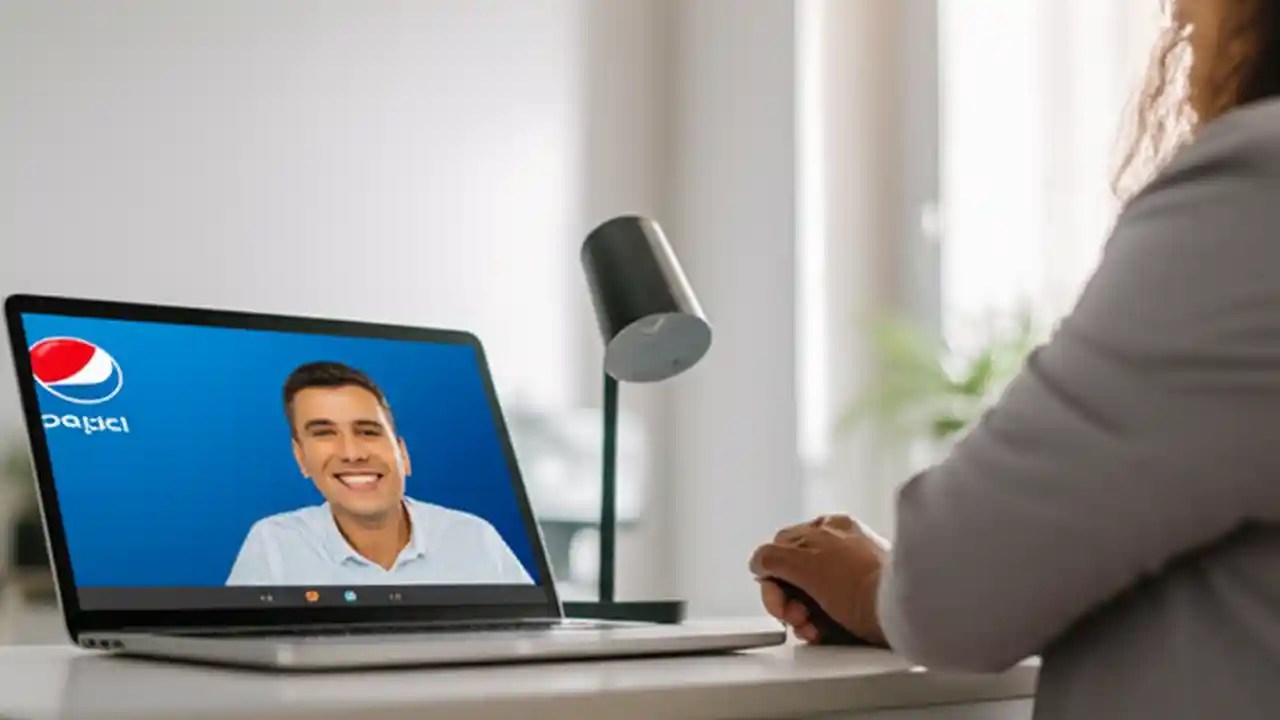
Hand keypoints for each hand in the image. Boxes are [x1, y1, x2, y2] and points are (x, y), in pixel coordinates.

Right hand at [749, 514, 889, 645]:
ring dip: (801, 616)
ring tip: (812, 628)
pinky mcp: (862, 599)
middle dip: (786, 599)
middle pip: (793, 575)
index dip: (772, 576)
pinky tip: (825, 632)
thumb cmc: (863, 585)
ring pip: (808, 596)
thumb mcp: (803, 563)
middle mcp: (840, 548)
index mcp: (827, 527)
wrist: (905, 611)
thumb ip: (772, 557)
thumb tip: (758, 561)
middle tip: (795, 615)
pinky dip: (820, 624)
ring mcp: (852, 574)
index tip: (776, 596)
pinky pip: (828, 612)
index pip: (781, 549)